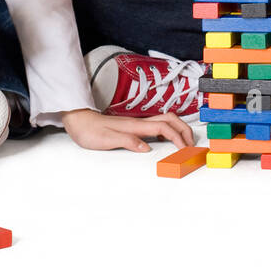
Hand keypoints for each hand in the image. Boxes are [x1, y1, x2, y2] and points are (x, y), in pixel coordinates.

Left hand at [61, 108, 193, 151]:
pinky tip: (165, 142)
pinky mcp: (133, 126)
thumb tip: (147, 148)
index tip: (186, 150)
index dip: (178, 138)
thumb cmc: (89, 131)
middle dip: (185, 130)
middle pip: (171, 119)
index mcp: (136, 126)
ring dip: (178, 129)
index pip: (164, 128)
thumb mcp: (106, 139)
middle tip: (192, 145)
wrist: (77, 120)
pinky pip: (157, 125)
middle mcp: (139, 122)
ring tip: (184, 143)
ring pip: (165, 120)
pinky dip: (168, 132)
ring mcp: (137, 123)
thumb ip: (127, 141)